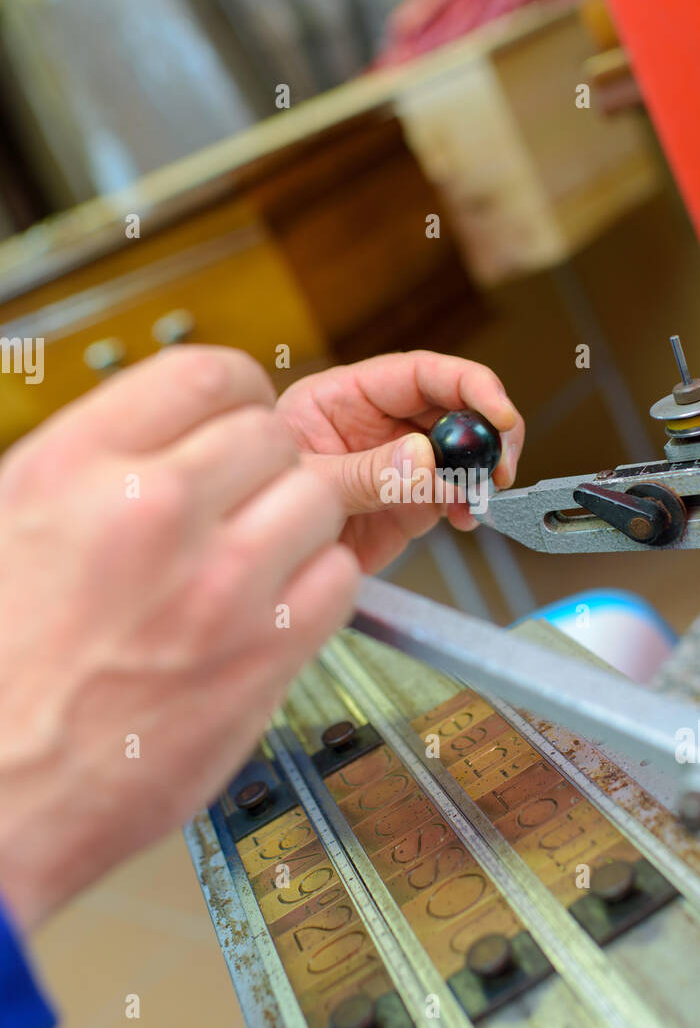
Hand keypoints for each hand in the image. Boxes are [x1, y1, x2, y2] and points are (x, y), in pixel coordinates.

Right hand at [0, 347, 358, 929]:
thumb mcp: (12, 526)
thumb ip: (97, 469)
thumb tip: (171, 435)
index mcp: (75, 467)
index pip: (205, 372)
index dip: (235, 397)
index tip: (239, 420)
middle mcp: (152, 512)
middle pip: (272, 435)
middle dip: (266, 465)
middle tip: (247, 502)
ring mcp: (219, 585)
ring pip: (319, 498)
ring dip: (299, 523)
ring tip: (260, 560)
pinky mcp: (267, 656)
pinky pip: (339, 578)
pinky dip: (320, 587)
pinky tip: (275, 610)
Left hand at [276, 350, 524, 571]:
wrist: (256, 566)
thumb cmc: (254, 504)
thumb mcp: (304, 482)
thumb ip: (363, 472)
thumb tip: (424, 457)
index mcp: (345, 396)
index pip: (418, 373)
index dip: (467, 384)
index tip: (498, 411)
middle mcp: (377, 423)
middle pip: (452, 406)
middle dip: (487, 429)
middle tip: (501, 463)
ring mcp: (399, 462)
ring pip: (462, 450)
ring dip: (483, 469)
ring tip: (479, 497)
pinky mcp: (411, 500)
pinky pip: (455, 492)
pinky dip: (471, 503)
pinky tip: (465, 517)